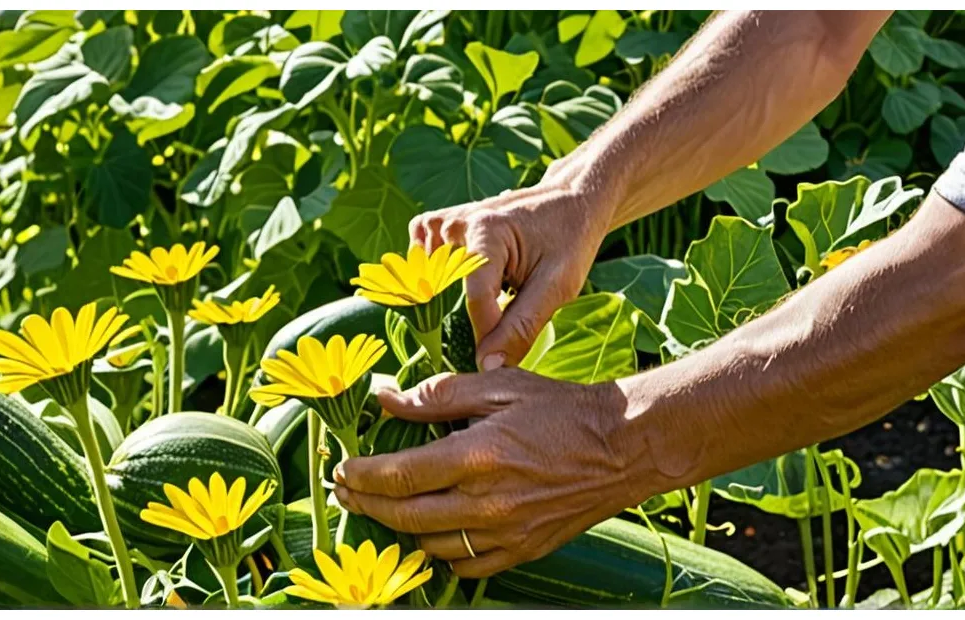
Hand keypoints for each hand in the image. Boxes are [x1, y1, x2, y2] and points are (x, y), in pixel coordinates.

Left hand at [331, 369, 636, 577]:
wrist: (622, 446)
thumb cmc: (560, 409)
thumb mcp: (497, 386)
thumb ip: (436, 395)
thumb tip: (386, 398)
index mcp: (477, 455)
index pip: (397, 476)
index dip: (361, 476)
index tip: (342, 470)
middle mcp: (488, 501)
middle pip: (405, 516)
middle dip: (366, 506)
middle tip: (346, 494)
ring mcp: (507, 532)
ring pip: (431, 545)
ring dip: (401, 530)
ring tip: (386, 510)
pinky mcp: (524, 549)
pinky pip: (467, 565)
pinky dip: (442, 552)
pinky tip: (433, 533)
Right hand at [408, 181, 610, 368]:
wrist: (569, 201)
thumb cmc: (568, 240)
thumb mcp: (557, 286)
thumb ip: (522, 327)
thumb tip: (487, 366)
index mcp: (487, 231)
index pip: (474, 299)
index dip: (488, 334)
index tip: (502, 354)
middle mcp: (457, 223)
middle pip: (440, 291)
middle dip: (459, 321)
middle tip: (489, 331)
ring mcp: (445, 222)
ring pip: (423, 276)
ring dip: (440, 298)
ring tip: (478, 306)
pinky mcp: (440, 225)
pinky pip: (419, 258)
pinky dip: (430, 275)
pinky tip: (458, 285)